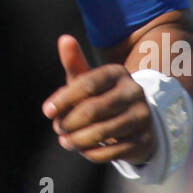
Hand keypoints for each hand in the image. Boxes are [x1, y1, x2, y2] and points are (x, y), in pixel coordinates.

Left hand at [41, 35, 154, 164]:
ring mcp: (142, 116)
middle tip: (58, 128)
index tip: (47, 111)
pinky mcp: (145, 140)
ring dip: (77, 140)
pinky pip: (112, 152)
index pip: (86, 84)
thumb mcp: (88, 79)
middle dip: (69, 122)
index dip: (63, 99)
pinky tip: (83, 150)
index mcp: (117, 73)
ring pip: (102, 132)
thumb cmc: (101, 96)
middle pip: (92, 110)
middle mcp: (133, 92)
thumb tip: (64, 39)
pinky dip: (92, 153)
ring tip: (65, 141)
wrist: (135, 119)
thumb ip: (74, 62)